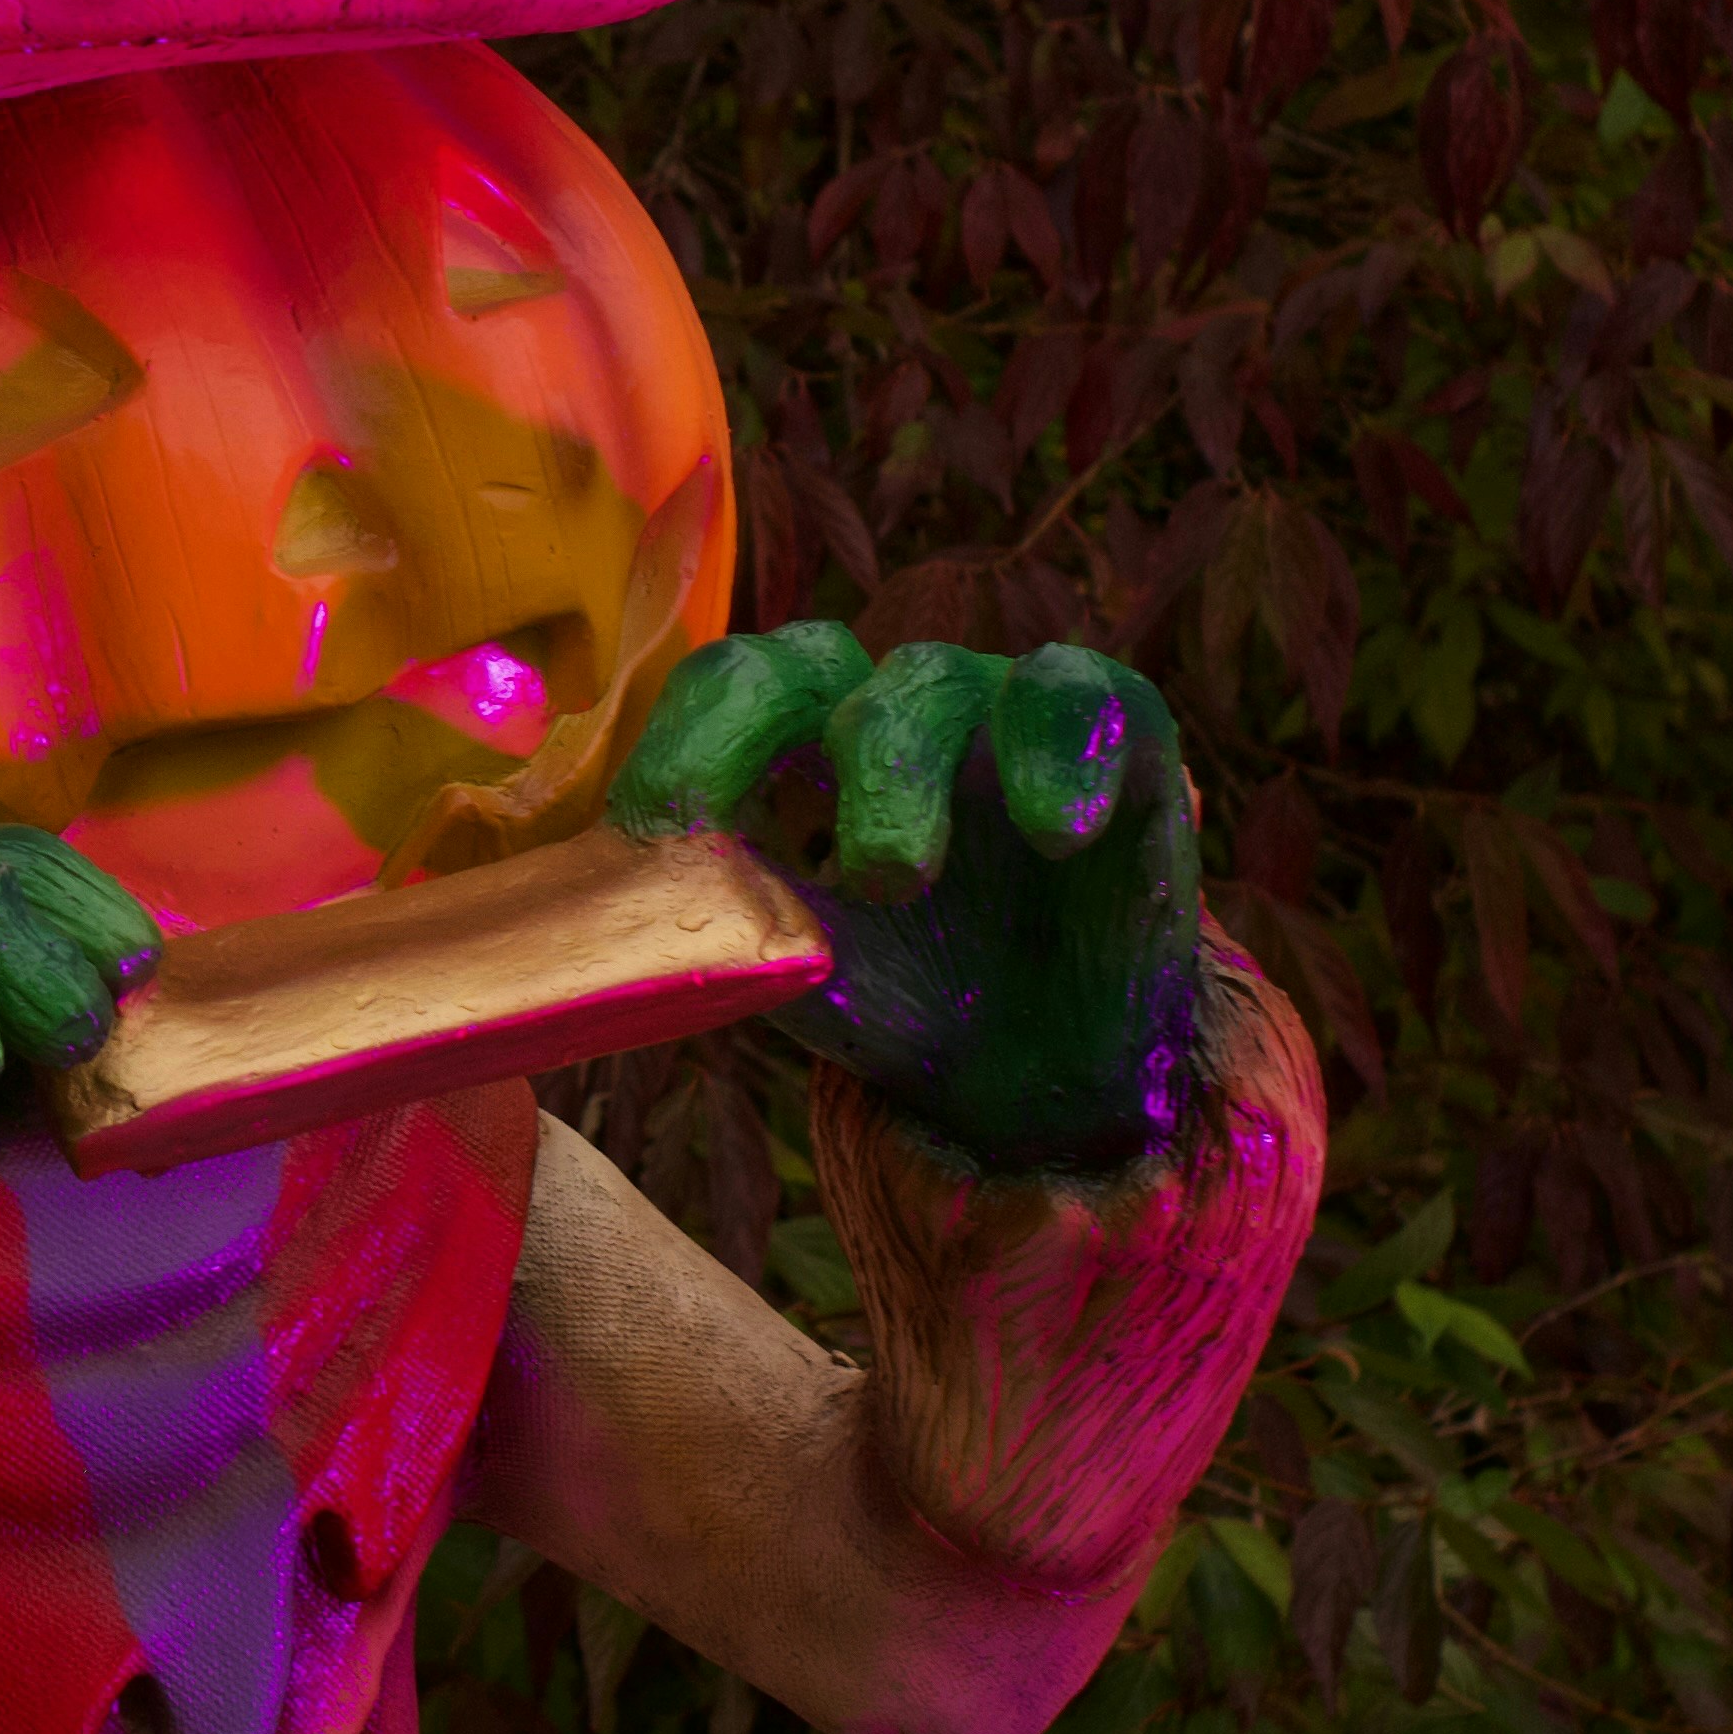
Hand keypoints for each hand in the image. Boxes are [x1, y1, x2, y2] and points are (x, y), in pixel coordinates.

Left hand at [617, 627, 1206, 1186]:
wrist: (1051, 1070)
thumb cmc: (904, 993)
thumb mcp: (802, 968)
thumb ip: (726, 921)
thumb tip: (617, 906)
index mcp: (795, 739)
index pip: (722, 692)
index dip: (682, 741)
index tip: (652, 825)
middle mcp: (886, 701)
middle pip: (807, 663)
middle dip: (761, 739)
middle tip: (761, 847)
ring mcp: (996, 702)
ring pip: (931, 679)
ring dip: (896, 767)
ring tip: (890, 875)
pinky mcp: (1115, 724)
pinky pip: (1083, 696)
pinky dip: (1060, 748)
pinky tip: (1054, 830)